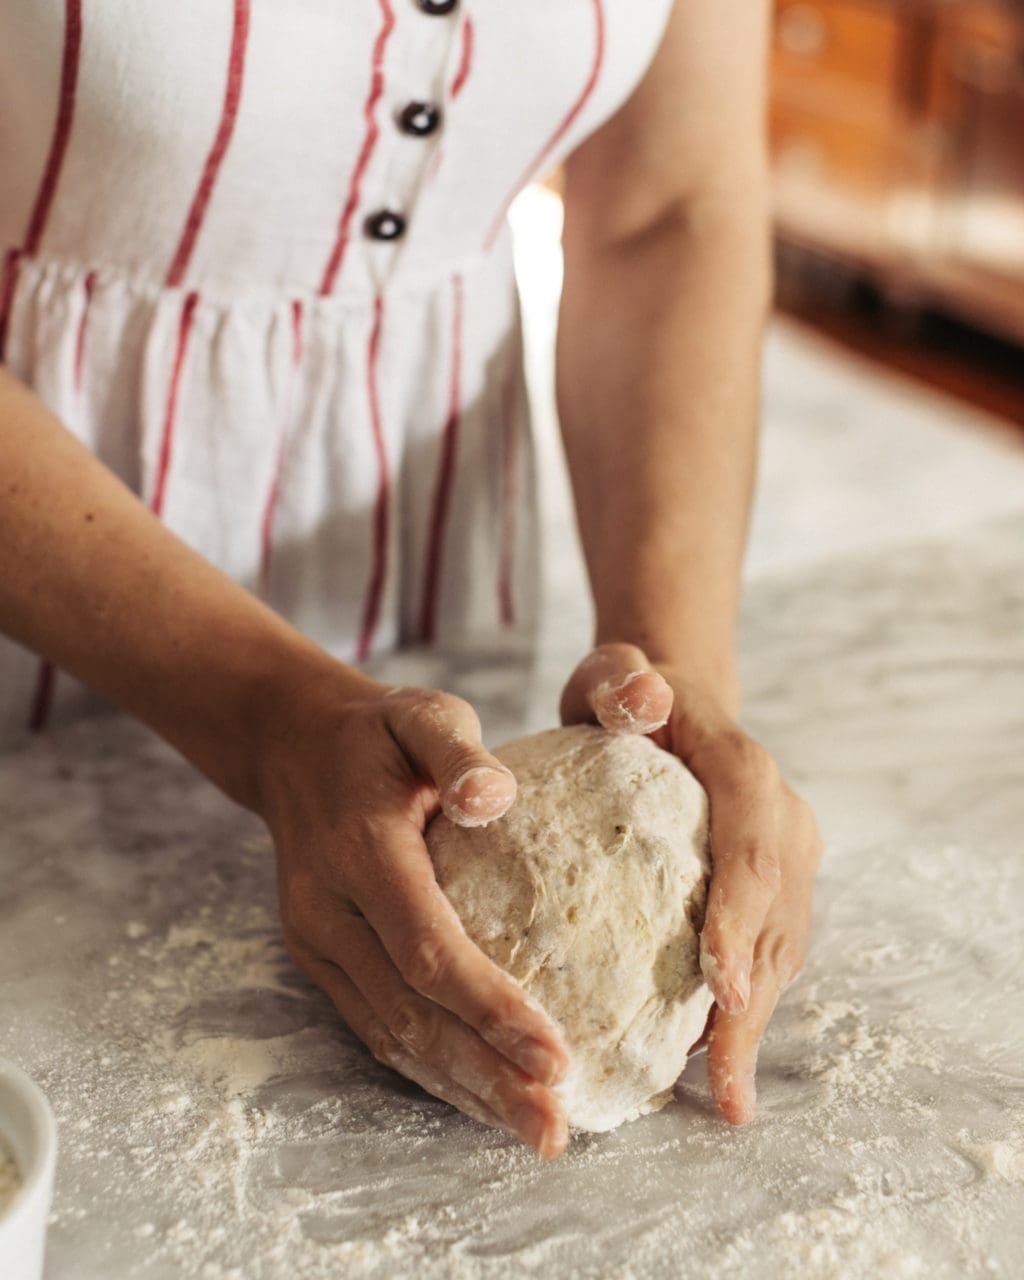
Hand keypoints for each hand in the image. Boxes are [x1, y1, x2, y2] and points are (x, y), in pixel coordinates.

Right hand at [253, 663, 570, 1155]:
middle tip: (555, 1131)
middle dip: (485, 1078)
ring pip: (390, 1035)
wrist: (290, 745)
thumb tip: (497, 798)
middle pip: (411, 1016)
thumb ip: (458, 751)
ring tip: (532, 1128)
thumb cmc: (378, 731)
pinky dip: (430, 1068)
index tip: (557, 1058)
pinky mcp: (318, 956)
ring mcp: (316, 941)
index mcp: (361, 852)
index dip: (490, 1010)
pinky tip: (480, 1093)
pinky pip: (376, 1025)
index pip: (427, 950)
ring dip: (461, 1090)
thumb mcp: (421, 713)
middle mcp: (329, 910)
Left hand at [561, 642, 821, 1124]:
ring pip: (779, 949)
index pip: (754, 844)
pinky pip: (763, 955)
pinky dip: (743, 1010)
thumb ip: (620, 682)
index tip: (722, 983)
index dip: (743, 915)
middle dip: (753, 1000)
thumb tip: (642, 700)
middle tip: (724, 1076)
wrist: (668, 703)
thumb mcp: (614, 675)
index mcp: (747, 771)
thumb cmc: (629, 695)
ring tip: (727, 1096)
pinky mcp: (770, 893)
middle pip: (777, 916)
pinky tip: (714, 1067)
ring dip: (754, 1022)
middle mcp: (781, 821)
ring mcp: (784, 861)